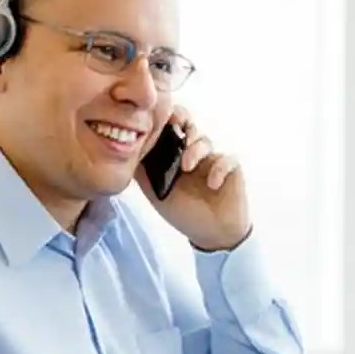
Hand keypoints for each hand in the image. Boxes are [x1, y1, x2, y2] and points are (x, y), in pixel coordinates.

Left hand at [134, 105, 251, 250]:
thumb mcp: (155, 192)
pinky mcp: (230, 169)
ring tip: (186, 167)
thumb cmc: (183, 211)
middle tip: (175, 130)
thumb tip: (124, 153)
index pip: (169, 126)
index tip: (154, 122)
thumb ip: (142, 172)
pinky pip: (227, 160)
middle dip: (181, 122)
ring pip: (205, 140)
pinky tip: (211, 184)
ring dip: (195, 150)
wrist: (209, 234)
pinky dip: (219, 169)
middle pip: (189, 124)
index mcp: (174, 154)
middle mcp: (193, 152)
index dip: (164, 119)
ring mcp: (212, 159)